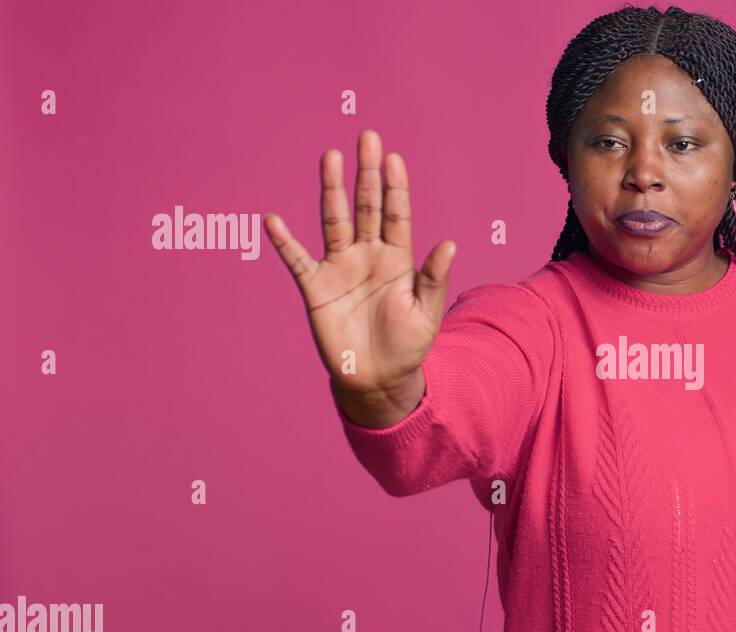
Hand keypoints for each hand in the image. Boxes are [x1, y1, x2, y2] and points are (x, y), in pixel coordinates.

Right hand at [265, 129, 455, 405]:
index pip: (397, 215)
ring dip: (331, 190)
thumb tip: (449, 244)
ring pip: (334, 221)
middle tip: (367, 138)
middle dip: (366, 174)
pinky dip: (285, 243)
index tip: (393, 158)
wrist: (378, 378)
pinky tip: (274, 220)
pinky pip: (298, 261)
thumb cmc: (407, 345)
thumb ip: (434, 279)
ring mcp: (340, 268)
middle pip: (367, 206)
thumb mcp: (426, 314)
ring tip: (330, 157)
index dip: (395, 187)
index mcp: (397, 259)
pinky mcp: (316, 288)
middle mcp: (368, 255)